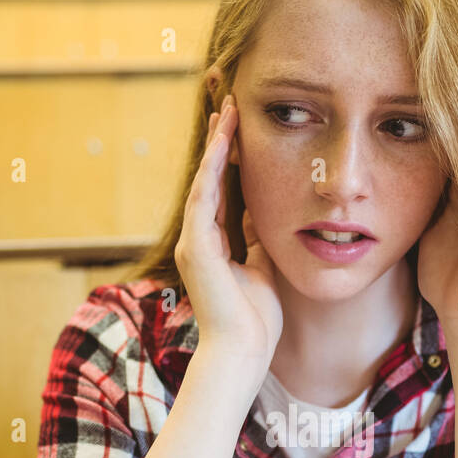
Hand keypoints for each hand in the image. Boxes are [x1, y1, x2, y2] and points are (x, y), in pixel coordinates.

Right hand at [174, 94, 282, 380]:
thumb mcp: (262, 269)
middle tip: (230, 104)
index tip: (242, 129)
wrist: (241, 353)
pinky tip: (225, 141)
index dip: (233, 160)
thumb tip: (263, 216)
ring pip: (205, 180)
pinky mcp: (195, 247)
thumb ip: (256, 242)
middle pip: (210, 179)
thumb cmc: (254, 322)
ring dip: (217, 144)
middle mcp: (198, 239)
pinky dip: (214, 167)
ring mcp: (193, 242)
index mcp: (213, 246)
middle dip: (221, 141)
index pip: (222, 192)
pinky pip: (204, 197)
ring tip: (227, 110)